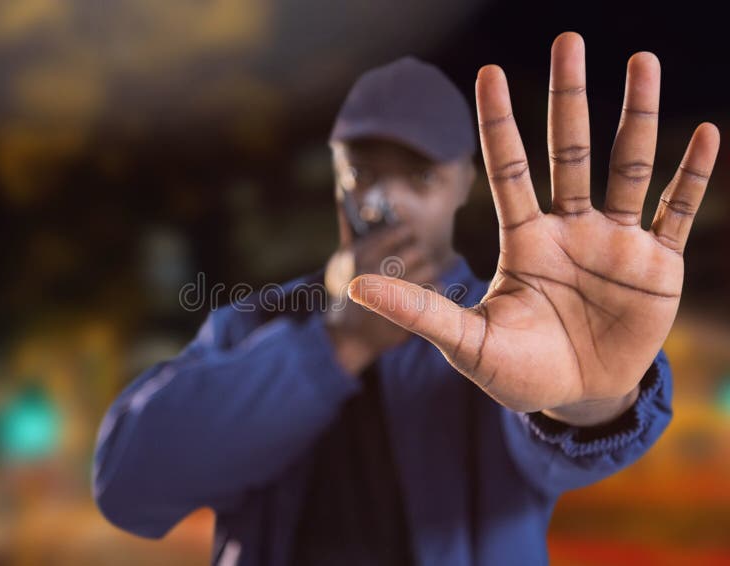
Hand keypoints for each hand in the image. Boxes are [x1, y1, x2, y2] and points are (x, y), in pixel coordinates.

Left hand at [346, 32, 719, 423]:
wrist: (576, 398)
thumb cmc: (518, 370)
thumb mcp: (468, 342)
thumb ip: (421, 311)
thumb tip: (357, 285)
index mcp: (525, 241)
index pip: (508, 171)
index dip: (498, 125)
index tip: (486, 74)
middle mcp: (569, 230)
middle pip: (568, 153)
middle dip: (568, 100)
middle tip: (567, 40)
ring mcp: (615, 243)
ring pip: (627, 167)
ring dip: (636, 117)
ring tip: (642, 61)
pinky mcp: (656, 266)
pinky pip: (675, 211)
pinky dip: (690, 176)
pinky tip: (703, 133)